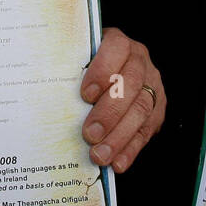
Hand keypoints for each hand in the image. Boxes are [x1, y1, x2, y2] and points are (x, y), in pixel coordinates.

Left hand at [79, 28, 165, 172]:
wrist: (113, 69)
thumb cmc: (87, 66)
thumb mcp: (79, 59)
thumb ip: (70, 70)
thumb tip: (48, 95)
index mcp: (119, 43)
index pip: (116, 49)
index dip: (102, 71)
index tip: (85, 95)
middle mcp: (140, 61)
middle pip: (129, 85)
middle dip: (109, 113)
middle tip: (90, 135)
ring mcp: (152, 85)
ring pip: (141, 110)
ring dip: (119, 136)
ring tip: (100, 155)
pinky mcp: (157, 110)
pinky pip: (146, 131)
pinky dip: (131, 149)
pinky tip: (118, 163)